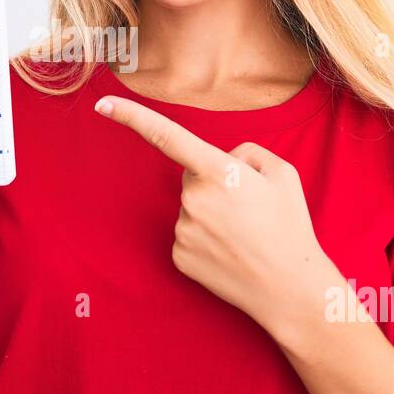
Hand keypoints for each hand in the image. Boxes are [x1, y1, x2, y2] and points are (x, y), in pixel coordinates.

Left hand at [94, 95, 340, 339]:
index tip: (103, 104)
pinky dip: (206, 239)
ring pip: (191, 207)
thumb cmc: (289, 227)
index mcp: (217, 172)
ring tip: (245, 234)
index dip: (131, 117)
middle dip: (214, 183)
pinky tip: (230, 252)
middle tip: (248, 209)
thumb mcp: (282, 174)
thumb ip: (247, 153)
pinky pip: (187, 234)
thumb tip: (222, 159)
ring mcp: (182, 230)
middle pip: (191, 176)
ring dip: (212, 214)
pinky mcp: (178, 256)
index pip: (166, 135)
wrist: (290, 289)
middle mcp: (192, 199)